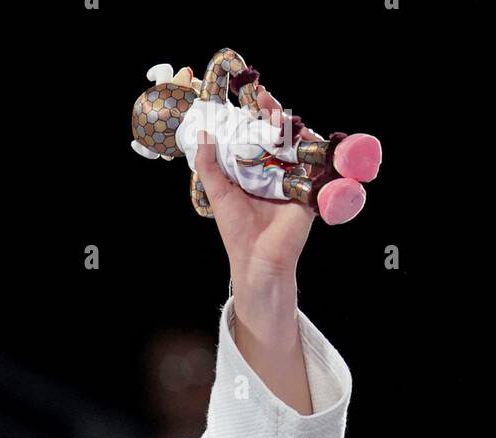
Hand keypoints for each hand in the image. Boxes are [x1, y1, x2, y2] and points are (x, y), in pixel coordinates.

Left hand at [194, 87, 314, 285]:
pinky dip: (312, 146)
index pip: (257, 135)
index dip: (255, 115)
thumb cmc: (237, 230)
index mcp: (255, 171)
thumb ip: (209, 164)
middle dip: (273, 113)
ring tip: (277, 113)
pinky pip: (316, 162)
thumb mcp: (218, 192)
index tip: (250, 96)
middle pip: (279, 134)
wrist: (257, 258)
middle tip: (264, 98)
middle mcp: (276, 171)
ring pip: (298, 143)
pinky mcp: (310, 189)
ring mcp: (294, 178)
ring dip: (291, 125)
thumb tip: (203, 133)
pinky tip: (303, 133)